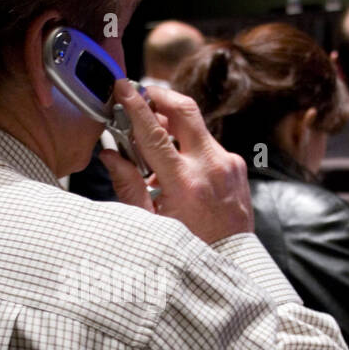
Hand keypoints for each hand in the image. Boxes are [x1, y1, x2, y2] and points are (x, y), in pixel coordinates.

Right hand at [100, 80, 253, 244]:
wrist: (233, 262)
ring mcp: (229, 164)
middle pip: (185, 110)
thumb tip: (110, 156)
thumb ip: (128, 186)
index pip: (155, 132)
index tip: (123, 86)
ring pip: (196, 127)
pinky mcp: (238, 166)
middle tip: (141, 96)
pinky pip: (208, 145)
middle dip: (161, 97)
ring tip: (153, 150)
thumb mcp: (150, 224)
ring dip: (172, 127)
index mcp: (186, 183)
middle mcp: (211, 167)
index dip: (136, 105)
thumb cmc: (189, 249)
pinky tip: (177, 169)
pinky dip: (188, 148)